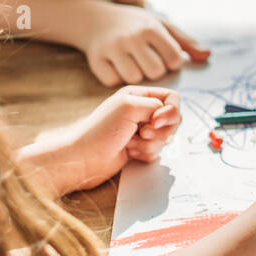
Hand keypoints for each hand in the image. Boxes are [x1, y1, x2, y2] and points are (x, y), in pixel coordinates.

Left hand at [58, 86, 181, 191]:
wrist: (83, 159)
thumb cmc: (101, 130)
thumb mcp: (130, 106)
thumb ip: (157, 105)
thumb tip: (166, 117)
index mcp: (139, 96)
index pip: (172, 98)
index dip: (170, 111)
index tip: (155, 121)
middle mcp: (142, 111)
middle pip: (173, 119)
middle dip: (161, 130)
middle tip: (142, 133)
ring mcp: (141, 131)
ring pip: (166, 137)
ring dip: (150, 144)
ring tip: (131, 144)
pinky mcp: (139, 148)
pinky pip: (157, 152)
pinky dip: (145, 154)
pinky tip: (129, 153)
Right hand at [82, 2, 210, 86]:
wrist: (94, 19)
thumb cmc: (135, 24)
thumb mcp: (161, 25)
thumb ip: (186, 42)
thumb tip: (208, 55)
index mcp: (151, 28)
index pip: (174, 58)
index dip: (172, 62)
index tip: (164, 57)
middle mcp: (132, 37)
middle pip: (155, 72)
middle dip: (155, 71)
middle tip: (148, 62)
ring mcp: (112, 48)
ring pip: (135, 78)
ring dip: (137, 76)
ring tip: (134, 64)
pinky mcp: (96, 59)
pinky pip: (113, 82)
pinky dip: (117, 79)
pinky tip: (118, 68)